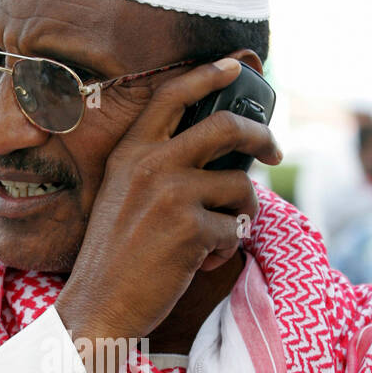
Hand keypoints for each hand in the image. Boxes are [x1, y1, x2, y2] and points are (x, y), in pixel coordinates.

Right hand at [55, 58, 280, 353]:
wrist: (99, 305)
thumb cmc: (115, 257)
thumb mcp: (123, 196)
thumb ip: (158, 168)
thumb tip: (220, 155)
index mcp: (130, 152)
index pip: (172, 95)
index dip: (209, 74)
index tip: (236, 67)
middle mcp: (151, 164)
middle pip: (226, 127)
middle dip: (261, 135)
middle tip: (273, 150)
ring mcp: (173, 195)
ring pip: (240, 185)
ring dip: (242, 213)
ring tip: (218, 237)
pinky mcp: (193, 229)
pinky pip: (236, 228)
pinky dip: (227, 248)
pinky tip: (202, 262)